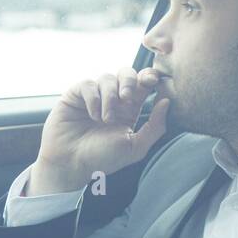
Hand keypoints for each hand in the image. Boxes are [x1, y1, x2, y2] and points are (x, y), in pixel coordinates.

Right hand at [28, 67, 170, 194]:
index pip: (142, 84)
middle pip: (126, 73)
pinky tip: (92, 115)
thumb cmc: (102, 159)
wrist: (71, 164)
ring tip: (105, 119)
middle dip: (130, 81)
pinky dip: (93, 98)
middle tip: (127, 98)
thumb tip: (167, 101)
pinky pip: (88, 84)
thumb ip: (155, 126)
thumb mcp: (135, 147)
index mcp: (129, 110)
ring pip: (107, 78)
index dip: (149, 77)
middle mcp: (112, 100)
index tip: (153, 81)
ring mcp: (93, 97)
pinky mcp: (75, 95)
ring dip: (110, 97)